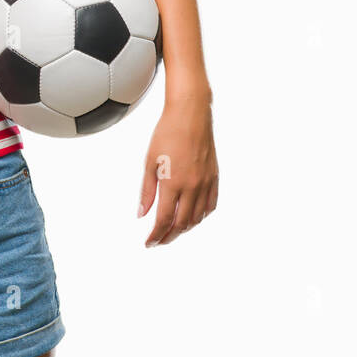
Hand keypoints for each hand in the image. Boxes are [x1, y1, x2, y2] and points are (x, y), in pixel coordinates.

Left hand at [138, 94, 217, 246]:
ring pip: (197, 218)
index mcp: (173, 182)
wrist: (191, 114)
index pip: (164, 220)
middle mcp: (192, 186)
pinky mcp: (214, 177)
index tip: (149, 242)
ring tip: (173, 230)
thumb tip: (142, 214)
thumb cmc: (167, 133)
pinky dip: (201, 216)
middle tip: (159, 240)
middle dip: (169, 236)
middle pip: (181, 224)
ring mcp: (205, 182)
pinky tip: (192, 217)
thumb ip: (146, 191)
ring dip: (184, 228)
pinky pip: (211, 205)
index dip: (156, 235)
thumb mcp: (149, 162)